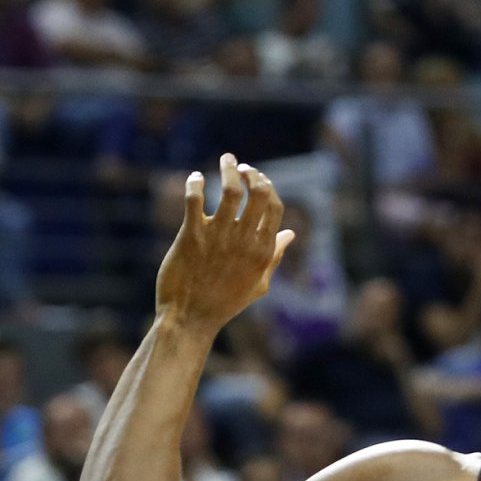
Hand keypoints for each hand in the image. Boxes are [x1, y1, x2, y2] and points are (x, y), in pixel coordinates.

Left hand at [155, 155, 294, 332]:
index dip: (268, 187)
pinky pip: (195, 200)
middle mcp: (244, 239)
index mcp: (262, 249)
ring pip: (230, 190)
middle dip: (251, 173)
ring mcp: (218, 236)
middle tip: (241, 166)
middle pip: (257, 193)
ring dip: (229, 169)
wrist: (190, 320)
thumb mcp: (259, 283)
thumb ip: (275, 255)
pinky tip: (196, 178)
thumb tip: (290, 233)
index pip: (274, 206)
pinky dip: (196, 184)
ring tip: (226, 160)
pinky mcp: (191, 236)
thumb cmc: (224, 303)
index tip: (258, 178)